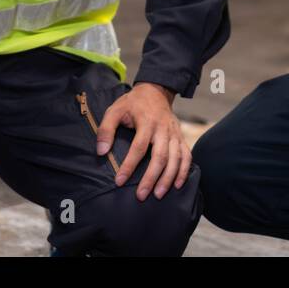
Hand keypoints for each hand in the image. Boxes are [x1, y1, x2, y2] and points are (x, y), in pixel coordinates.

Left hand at [96, 82, 190, 200]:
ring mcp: (174, 134)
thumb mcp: (115, 110)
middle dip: (151, 178)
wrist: (155, 92)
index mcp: (147, 122)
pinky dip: (183, 171)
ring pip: (175, 159)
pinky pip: (187, 156)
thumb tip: (101, 152)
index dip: (129, 166)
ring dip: (168, 178)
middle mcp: (163, 129)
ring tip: (158, 194)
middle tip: (141, 195)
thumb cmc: (133, 104)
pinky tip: (177, 185)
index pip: (139, 147)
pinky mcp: (181, 137)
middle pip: (160, 157)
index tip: (119, 181)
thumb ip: (106, 129)